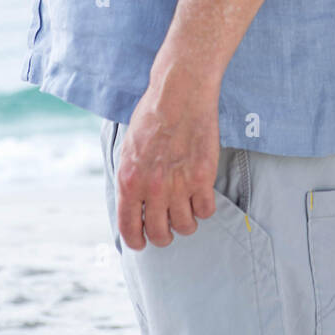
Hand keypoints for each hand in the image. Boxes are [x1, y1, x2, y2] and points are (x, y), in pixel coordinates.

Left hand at [116, 78, 220, 250]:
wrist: (180, 92)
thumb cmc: (152, 115)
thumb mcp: (128, 150)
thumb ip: (130, 180)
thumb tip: (134, 205)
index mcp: (129, 181)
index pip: (129, 229)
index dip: (137, 241)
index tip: (143, 241)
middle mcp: (153, 188)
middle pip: (160, 234)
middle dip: (164, 236)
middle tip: (169, 228)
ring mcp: (180, 184)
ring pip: (185, 226)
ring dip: (186, 223)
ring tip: (187, 210)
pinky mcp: (203, 176)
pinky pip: (206, 210)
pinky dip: (204, 209)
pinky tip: (201, 197)